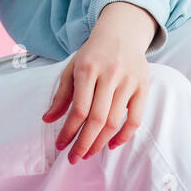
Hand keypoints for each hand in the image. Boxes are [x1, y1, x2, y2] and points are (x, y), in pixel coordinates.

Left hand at [43, 2, 155, 164]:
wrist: (122, 32)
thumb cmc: (93, 53)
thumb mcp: (72, 67)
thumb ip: (62, 94)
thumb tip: (48, 119)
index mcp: (88, 69)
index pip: (79, 109)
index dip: (69, 131)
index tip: (61, 145)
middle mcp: (109, 75)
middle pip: (96, 119)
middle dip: (83, 144)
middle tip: (74, 158)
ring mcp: (128, 81)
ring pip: (114, 121)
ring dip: (100, 143)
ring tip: (88, 153)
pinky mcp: (143, 87)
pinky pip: (135, 119)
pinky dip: (124, 136)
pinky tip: (111, 145)